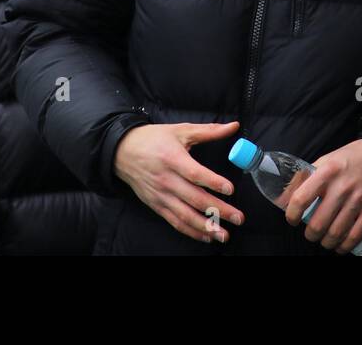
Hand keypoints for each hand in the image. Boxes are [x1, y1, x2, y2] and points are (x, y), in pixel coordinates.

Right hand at [113, 121, 244, 243]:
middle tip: (238, 217)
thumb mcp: (181, 130)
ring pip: (185, 215)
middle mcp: (167, 180)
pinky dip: (191, 231)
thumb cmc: (154, 139)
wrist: (123, 152)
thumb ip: (209, 131)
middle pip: (195, 199)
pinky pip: (175, 221)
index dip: (213, 182)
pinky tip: (206, 236)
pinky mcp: (157, 205)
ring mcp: (161, 195)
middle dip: (218, 210)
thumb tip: (234, 126)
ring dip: (206, 227)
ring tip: (224, 234)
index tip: (230, 189)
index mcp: (173, 159)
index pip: (195, 174)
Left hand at [284, 139, 361, 253]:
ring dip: (326, 242)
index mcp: (327, 171)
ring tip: (324, 241)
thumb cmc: (353, 157)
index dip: (292, 214)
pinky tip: (340, 246)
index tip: (292, 219)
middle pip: (318, 223)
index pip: (301, 198)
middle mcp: (342, 187)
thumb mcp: (328, 159)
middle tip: (311, 233)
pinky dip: (344, 246)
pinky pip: (355, 236)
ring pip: (335, 233)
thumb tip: (283, 197)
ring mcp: (359, 200)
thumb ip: (306, 177)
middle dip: (311, 234)